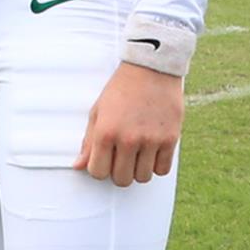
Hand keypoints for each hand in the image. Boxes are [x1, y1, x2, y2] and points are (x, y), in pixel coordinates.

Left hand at [73, 62, 182, 186]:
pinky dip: (156, 165)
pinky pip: (162, 170)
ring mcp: (151, 140)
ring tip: (137, 153)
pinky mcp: (170, 139)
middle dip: (119, 172)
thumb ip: (89, 142)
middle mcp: (128, 139)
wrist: (151, 69)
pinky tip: (151, 151)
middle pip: (122, 179)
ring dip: (138, 169)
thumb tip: (79, 166)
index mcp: (106, 132)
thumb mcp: (98, 112)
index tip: (104, 160)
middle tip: (121, 158)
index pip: (98, 173)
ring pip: (143, 177)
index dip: (99, 169)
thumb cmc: (121, 89)